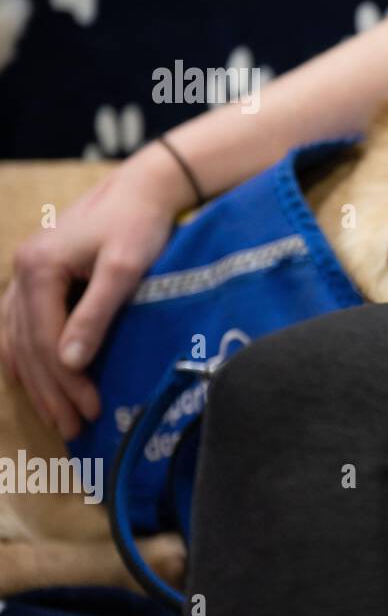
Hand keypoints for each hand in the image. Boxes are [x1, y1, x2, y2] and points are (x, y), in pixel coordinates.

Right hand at [0, 144, 193, 439]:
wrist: (143, 187)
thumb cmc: (139, 224)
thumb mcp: (124, 268)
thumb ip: (96, 314)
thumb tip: (70, 363)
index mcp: (37, 269)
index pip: (45, 340)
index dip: (65, 381)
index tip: (89, 411)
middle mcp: (20, 271)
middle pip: (28, 345)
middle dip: (50, 391)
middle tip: (73, 428)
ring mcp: (23, 272)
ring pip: (17, 337)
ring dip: (34, 379)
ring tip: (55, 416)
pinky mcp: (35, 273)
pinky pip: (15, 322)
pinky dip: (20, 354)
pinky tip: (26, 377)